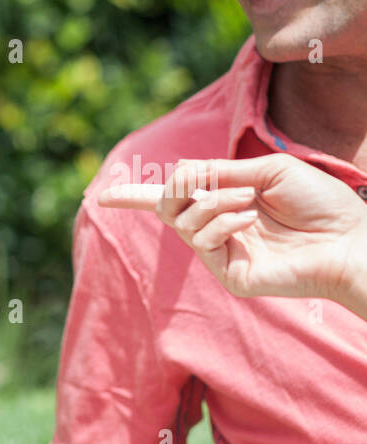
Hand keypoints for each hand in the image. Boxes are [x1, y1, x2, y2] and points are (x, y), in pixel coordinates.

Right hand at [97, 154, 366, 312]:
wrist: (350, 239)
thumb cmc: (320, 204)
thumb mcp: (269, 171)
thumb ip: (223, 172)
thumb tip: (184, 177)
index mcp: (226, 202)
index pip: (172, 200)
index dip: (134, 197)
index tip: (101, 196)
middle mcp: (217, 228)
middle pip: (166, 205)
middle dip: (178, 185)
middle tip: (203, 180)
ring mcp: (220, 252)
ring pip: (181, 221)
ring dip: (211, 201)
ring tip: (248, 200)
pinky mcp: (227, 273)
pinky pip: (202, 240)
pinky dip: (222, 220)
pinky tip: (249, 219)